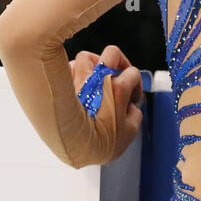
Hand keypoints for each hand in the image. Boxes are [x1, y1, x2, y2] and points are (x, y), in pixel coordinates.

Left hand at [71, 45, 143, 163]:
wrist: (74, 147)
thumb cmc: (100, 142)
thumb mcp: (130, 131)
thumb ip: (134, 114)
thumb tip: (131, 108)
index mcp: (118, 88)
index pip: (133, 73)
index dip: (136, 85)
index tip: (132, 97)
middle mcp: (99, 80)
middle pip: (112, 53)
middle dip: (119, 62)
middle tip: (118, 74)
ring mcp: (80, 81)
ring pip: (87, 57)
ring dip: (93, 65)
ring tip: (95, 76)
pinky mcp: (64, 86)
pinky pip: (68, 69)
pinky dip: (73, 73)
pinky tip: (77, 84)